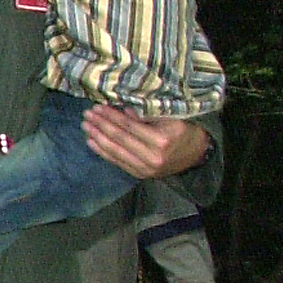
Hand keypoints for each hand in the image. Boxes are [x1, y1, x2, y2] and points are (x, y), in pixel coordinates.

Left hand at [83, 106, 209, 178]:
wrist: (196, 153)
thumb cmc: (182, 130)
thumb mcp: (170, 117)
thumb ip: (146, 114)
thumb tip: (121, 109)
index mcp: (161, 140)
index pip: (129, 126)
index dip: (111, 116)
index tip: (98, 107)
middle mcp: (152, 157)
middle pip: (119, 139)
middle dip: (101, 125)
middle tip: (87, 114)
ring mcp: (145, 169)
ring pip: (115, 152)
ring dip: (97, 138)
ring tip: (86, 126)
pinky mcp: (140, 175)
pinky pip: (117, 162)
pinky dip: (102, 151)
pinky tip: (91, 141)